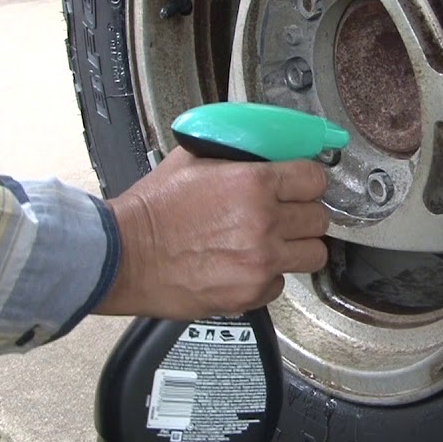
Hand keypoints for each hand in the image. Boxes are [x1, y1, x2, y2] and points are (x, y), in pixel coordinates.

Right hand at [98, 148, 329, 319]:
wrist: (123, 256)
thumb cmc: (152, 211)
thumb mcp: (191, 160)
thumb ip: (232, 154)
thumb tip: (257, 149)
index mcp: (253, 183)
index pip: (314, 179)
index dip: (308, 182)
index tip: (303, 187)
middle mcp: (264, 222)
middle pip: (319, 218)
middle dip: (304, 215)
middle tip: (286, 216)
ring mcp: (261, 261)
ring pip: (312, 255)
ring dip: (297, 248)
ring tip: (274, 244)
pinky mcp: (251, 293)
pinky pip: (281, 284)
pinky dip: (268, 278)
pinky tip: (245, 267)